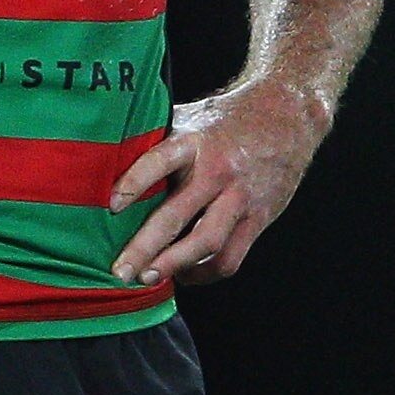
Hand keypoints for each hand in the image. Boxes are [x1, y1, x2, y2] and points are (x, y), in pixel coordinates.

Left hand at [109, 79, 331, 287]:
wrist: (287, 116)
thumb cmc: (226, 119)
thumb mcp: (190, 118)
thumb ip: (158, 140)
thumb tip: (107, 159)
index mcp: (196, 140)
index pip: (161, 160)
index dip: (136, 182)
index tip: (112, 206)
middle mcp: (218, 170)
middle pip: (177, 215)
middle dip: (145, 247)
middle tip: (120, 270)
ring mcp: (240, 197)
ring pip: (206, 242)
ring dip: (174, 265)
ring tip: (148, 278)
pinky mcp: (258, 218)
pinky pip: (230, 256)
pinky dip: (205, 272)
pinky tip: (185, 275)